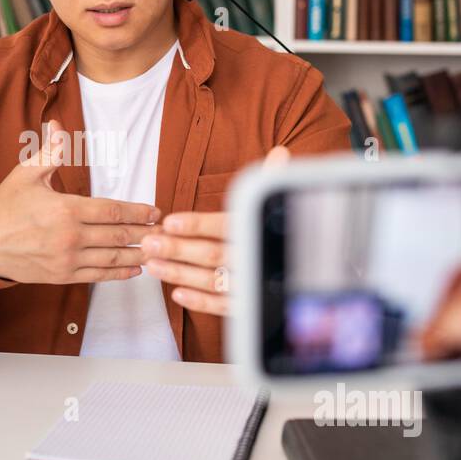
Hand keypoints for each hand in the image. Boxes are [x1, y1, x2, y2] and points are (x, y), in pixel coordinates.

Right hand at [0, 119, 160, 283]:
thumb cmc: (4, 207)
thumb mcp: (25, 174)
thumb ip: (50, 152)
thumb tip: (58, 125)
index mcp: (65, 209)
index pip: (112, 211)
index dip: (137, 212)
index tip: (155, 211)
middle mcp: (70, 237)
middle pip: (118, 235)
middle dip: (145, 233)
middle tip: (166, 231)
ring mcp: (67, 259)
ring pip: (112, 258)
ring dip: (138, 255)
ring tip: (159, 251)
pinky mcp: (62, 275)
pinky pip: (98, 275)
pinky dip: (119, 273)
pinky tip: (135, 269)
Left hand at [142, 146, 290, 316]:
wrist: (311, 259)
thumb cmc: (288, 230)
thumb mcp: (281, 203)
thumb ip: (274, 180)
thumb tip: (280, 153)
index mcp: (257, 228)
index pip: (224, 225)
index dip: (196, 224)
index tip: (169, 223)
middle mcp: (254, 257)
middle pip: (212, 254)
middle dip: (177, 249)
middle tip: (149, 243)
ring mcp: (251, 284)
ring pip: (211, 280)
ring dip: (179, 273)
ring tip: (152, 265)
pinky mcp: (249, 305)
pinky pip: (223, 306)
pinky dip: (200, 302)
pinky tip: (177, 293)